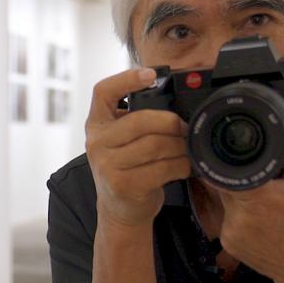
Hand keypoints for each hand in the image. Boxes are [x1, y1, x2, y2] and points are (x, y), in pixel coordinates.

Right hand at [85, 68, 190, 228]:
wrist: (120, 209)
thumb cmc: (127, 167)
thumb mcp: (121, 140)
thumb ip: (136, 119)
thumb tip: (176, 100)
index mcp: (97, 124)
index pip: (103, 92)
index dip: (126, 79)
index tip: (151, 74)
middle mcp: (97, 142)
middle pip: (140, 120)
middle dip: (171, 122)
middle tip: (186, 127)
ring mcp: (107, 165)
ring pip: (155, 144)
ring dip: (179, 146)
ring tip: (187, 149)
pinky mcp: (123, 184)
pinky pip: (162, 167)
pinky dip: (180, 165)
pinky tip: (184, 166)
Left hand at [211, 107, 283, 282]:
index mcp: (257, 198)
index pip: (224, 168)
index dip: (223, 154)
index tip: (227, 144)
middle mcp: (238, 216)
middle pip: (222, 181)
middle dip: (236, 172)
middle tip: (260, 173)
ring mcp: (230, 232)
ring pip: (223, 198)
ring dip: (238, 191)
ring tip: (265, 197)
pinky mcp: (229, 243)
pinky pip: (226, 216)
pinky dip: (239, 210)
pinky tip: (261, 216)